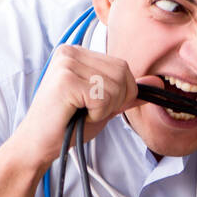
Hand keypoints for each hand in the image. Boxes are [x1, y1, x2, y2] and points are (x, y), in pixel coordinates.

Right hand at [10, 44, 142, 173]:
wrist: (38, 144)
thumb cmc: (67, 125)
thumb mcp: (104, 105)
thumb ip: (128, 93)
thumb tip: (158, 83)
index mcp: (78, 53)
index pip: (122, 67)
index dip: (121, 93)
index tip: (98, 106)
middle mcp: (71, 52)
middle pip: (122, 73)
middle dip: (115, 101)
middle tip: (88, 111)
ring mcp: (66, 63)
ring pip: (114, 86)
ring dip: (103, 109)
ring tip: (80, 112)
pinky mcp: (65, 80)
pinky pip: (102, 97)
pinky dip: (95, 113)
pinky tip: (76, 114)